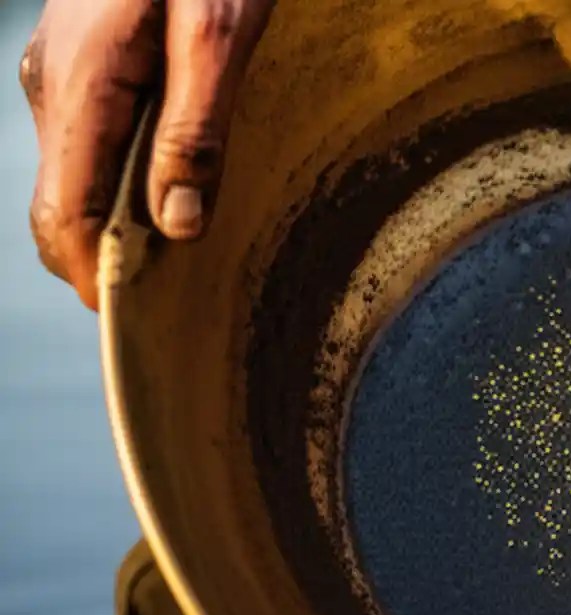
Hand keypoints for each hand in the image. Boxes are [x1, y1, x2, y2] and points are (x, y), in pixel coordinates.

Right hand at [19, 0, 273, 309]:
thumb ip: (196, 131)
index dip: (94, 278)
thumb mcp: (220, 35)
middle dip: (105, 259)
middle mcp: (53, 84)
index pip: (63, 214)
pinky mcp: (81, 61)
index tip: (137, 324)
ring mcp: (60, 71)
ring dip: (117, 221)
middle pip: (61, 205)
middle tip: (170, 298)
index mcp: (80, 84)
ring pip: (74, 175)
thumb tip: (178, 227)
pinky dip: (120, 180)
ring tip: (180, 250)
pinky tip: (172, 189)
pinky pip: (88, 142)